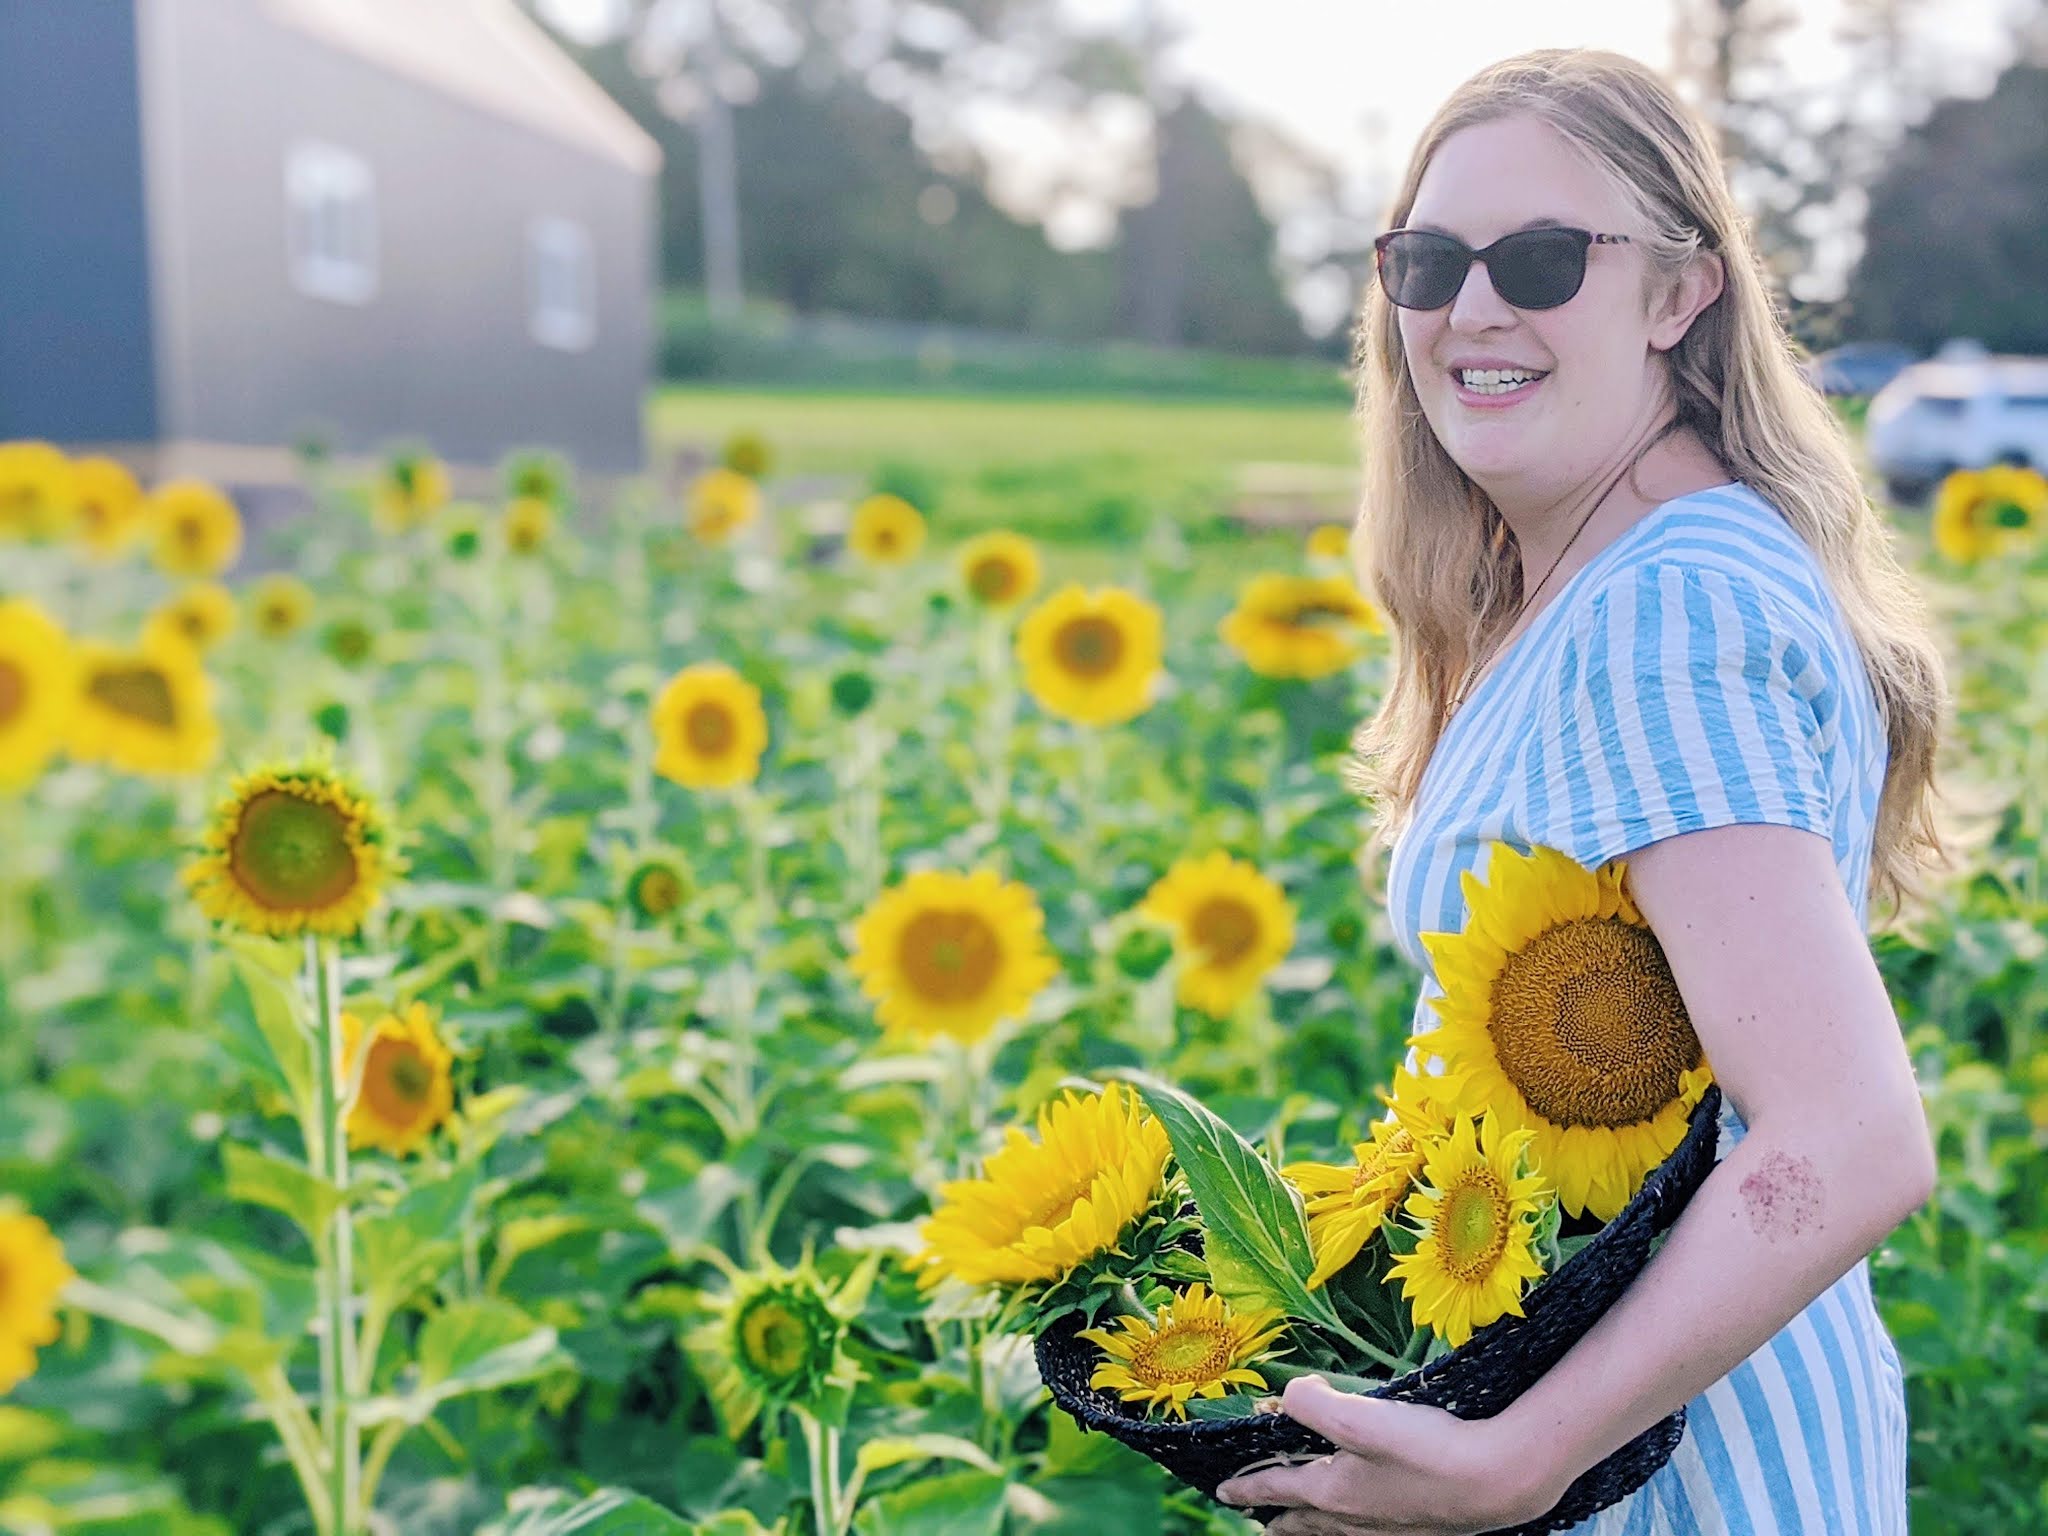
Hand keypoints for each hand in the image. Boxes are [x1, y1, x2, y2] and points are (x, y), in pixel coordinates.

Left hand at [1212, 1375, 1557, 1534]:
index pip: (1276, 1489)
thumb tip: (1287, 1397)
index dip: (1246, 1487)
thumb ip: (1310, 1402)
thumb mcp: (1357, 1417)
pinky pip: (1369, 1532)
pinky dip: (1352, 1528)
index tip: (1221, 1492)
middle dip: (1278, 1518)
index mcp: (1332, 1493)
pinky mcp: (1419, 1527)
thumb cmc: (1423, 1450)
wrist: (1494, 1482)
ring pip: (1337, 1531)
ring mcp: (1388, 1528)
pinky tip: (1368, 1522)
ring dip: (1313, 1526)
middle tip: (1258, 1520)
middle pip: (1304, 1520)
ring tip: (1302, 1527)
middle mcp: (1355, 1519)